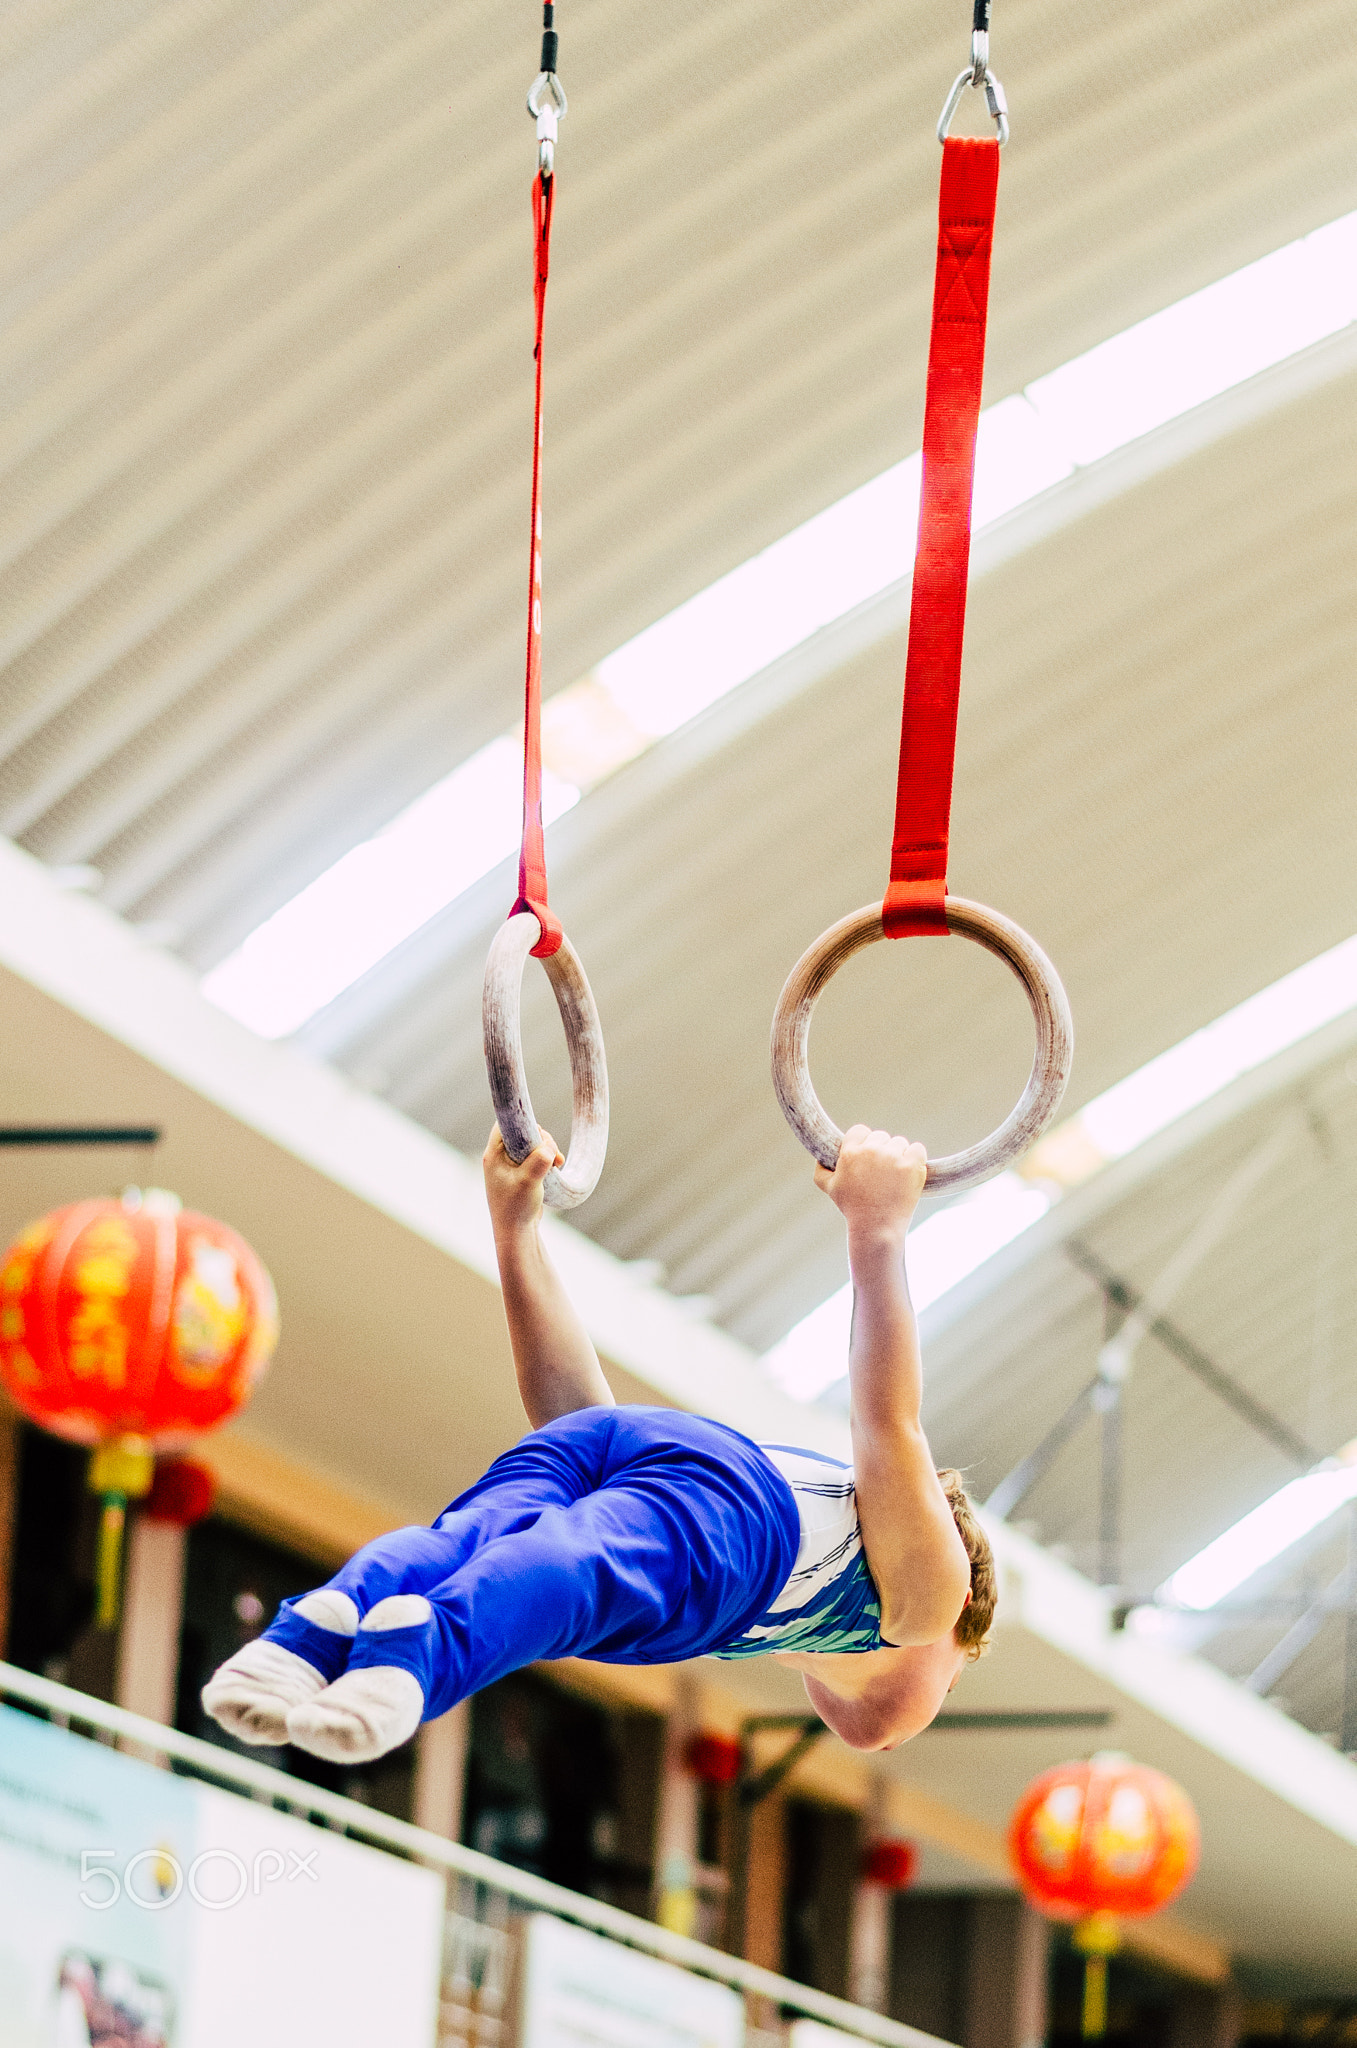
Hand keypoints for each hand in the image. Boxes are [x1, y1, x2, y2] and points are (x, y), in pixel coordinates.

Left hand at [483, 1124, 562, 1237]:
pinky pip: (535, 1156)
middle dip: (542, 1140)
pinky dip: (547, 1159)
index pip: (506, 1124)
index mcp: (494, 1154)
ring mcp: (510, 1165)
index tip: (542, 1136)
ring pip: (532, 1144)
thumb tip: (549, 1146)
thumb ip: (539, 1160)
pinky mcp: (521, 1173)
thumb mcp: (529, 1181)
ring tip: (558, 1163)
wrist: (516, 1232)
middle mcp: (500, 1157)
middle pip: (524, 1133)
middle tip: (554, 1155)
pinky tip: (556, 1168)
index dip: (525, 1124)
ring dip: (547, 1150)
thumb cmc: (516, 1207)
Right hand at [814, 1125, 926, 1242]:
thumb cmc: (853, 1209)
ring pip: (900, 1142)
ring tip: (894, 1176)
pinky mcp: (911, 1165)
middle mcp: (871, 1150)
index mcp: (850, 1152)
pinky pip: (918, 1149)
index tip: (867, 1155)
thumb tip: (820, 1158)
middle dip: (882, 1150)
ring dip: (899, 1155)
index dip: (864, 1141)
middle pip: (881, 1136)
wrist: (877, 1227)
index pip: (860, 1130)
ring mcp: (892, 1157)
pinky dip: (916, 1158)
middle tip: (882, 1172)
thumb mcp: (830, 1189)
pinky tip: (910, 1171)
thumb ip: (822, 1171)